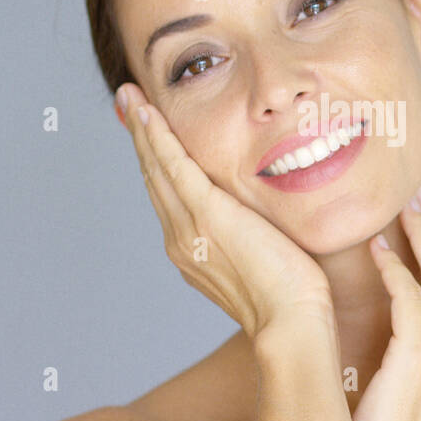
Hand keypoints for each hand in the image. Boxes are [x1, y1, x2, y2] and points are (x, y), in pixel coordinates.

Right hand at [115, 83, 334, 337]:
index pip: (170, 197)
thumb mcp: (263, 262)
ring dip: (143, 129)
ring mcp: (189, 227)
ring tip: (131, 97)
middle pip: (155, 178)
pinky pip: (174, 165)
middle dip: (141, 139)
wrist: (290, 323)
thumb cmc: (291, 301)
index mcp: (194, 252)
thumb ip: (253, 239)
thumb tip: (263, 224)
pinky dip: (157, 136)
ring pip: (158, 167)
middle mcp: (181, 240)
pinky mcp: (207, 214)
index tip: (150, 134)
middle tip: (129, 103)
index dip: (158, 162)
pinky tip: (148, 112)